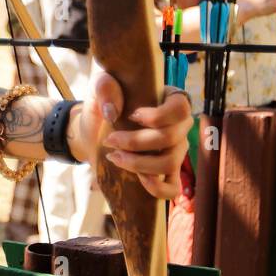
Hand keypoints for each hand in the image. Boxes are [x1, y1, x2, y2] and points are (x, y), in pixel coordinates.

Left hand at [70, 75, 191, 200]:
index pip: (181, 108)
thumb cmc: (104, 105)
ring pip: (171, 163)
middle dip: (136, 142)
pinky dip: (158, 187)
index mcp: (170, 100)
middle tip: (110, 140)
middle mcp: (179, 126)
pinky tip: (140, 180)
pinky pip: (173, 188)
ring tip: (115, 158)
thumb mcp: (99, 89)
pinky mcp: (166, 173)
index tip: (132, 116)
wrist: (94, 131)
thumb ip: (105, 87)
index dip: (159, 116)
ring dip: (140, 164)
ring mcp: (175, 151)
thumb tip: (113, 111)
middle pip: (172, 138)